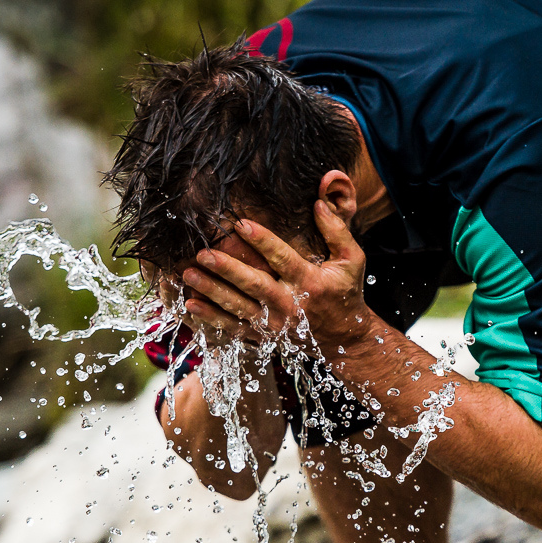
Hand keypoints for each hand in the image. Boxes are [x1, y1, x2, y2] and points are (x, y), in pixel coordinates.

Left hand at [180, 200, 373, 353]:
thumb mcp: (352, 261)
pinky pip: (234, 329)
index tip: (240, 224)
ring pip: (239, 308)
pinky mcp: (265, 337)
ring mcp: (276, 324)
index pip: (283, 259)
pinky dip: (211, 318)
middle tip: (203, 254)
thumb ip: (337, 231)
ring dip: (213, 292)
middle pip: (255, 286)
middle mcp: (291, 305)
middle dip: (228, 269)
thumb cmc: (346, 292)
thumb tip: (319, 203)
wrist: (344, 339)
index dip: (262, 241)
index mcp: (311, 283)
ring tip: (189, 274)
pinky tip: (190, 304)